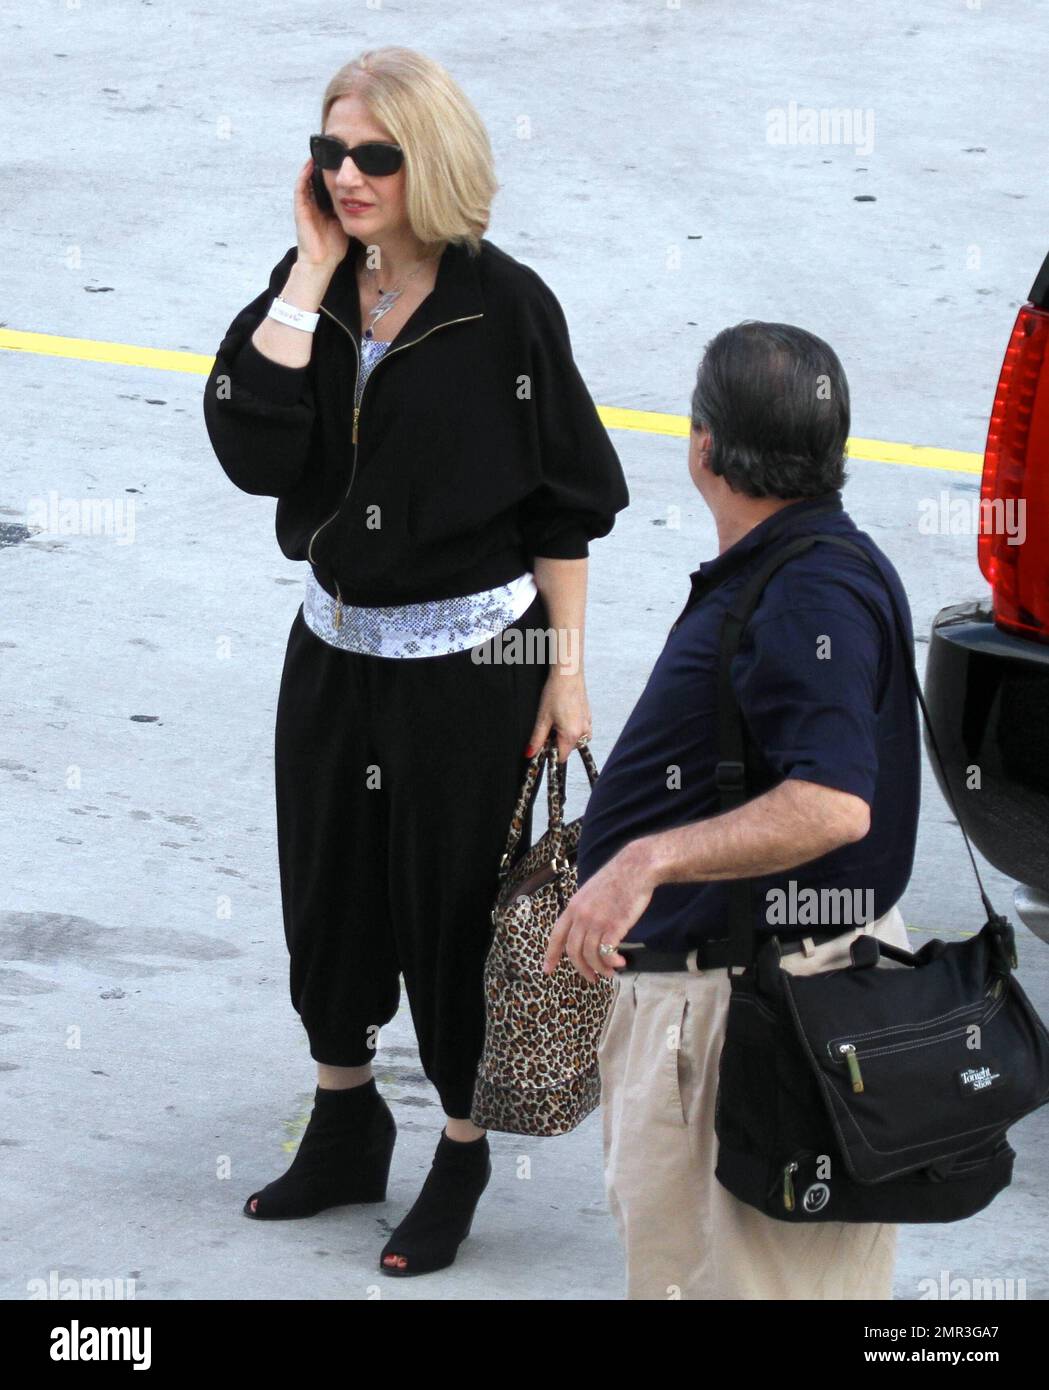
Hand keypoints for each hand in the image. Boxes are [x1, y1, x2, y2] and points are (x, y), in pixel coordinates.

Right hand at [294, 158, 349, 270]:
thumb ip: (352, 211)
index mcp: (324, 207)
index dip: (333, 173)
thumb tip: (366, 199)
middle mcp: (314, 204)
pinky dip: (304, 174)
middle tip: (332, 152)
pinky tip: (310, 163)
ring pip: (307, 180)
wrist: (322, 262)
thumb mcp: (347, 223)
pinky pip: (300, 187)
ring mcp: (306, 205)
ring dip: (312, 166)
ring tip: (320, 152)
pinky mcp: (300, 208)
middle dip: (324, 166)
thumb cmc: (334, 247)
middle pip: (317, 180)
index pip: (328, 185)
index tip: (342, 161)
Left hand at [525, 670, 590, 766]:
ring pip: (576, 740)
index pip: (561, 757)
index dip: (550, 752)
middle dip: (558, 742)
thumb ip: (537, 739)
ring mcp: (587, 724)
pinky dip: (572, 727)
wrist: (568, 674)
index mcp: (571, 734)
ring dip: (566, 735)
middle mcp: (583, 732)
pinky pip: (581, 730)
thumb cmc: (556, 692)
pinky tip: (565, 715)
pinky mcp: (588, 716)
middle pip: (568, 748)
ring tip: (557, 719)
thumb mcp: (542, 718)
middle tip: (549, 727)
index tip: (543, 743)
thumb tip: (530, 753)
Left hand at [542, 842, 655, 981]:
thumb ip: (585, 910)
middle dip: (582, 969)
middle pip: (573, 951)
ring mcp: (596, 921)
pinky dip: (612, 962)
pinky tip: (620, 962)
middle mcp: (581, 916)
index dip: (551, 955)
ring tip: (610, 972)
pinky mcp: (613, 926)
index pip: (557, 936)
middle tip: (592, 978)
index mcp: (573, 907)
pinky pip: (606, 953)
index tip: (547, 970)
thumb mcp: (591, 892)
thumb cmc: (617, 879)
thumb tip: (586, 931)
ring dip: (600, 968)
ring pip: (590, 955)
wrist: (635, 868)